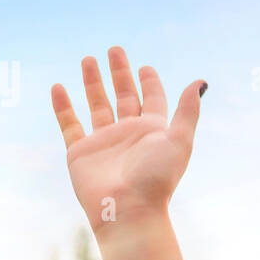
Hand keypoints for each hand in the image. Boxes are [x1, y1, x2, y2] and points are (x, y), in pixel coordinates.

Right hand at [50, 46, 205, 235]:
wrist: (128, 210)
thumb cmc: (157, 178)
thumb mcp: (180, 140)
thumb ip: (187, 110)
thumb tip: (200, 81)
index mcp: (153, 131)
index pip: (152, 99)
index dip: (149, 82)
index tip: (145, 67)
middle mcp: (129, 134)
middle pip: (124, 96)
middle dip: (120, 73)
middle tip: (115, 50)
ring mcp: (104, 142)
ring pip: (97, 105)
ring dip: (93, 83)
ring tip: (88, 59)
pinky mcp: (81, 152)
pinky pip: (69, 125)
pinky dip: (63, 107)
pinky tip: (59, 87)